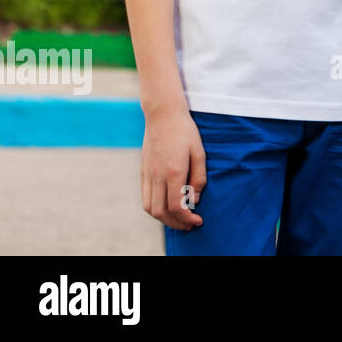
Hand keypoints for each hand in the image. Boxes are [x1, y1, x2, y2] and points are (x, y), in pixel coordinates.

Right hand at [141, 106, 205, 230]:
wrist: (163, 115)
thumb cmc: (185, 131)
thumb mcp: (199, 152)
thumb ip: (199, 177)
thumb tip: (195, 199)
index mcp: (174, 171)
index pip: (177, 206)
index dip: (187, 218)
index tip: (198, 221)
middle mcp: (157, 176)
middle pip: (161, 212)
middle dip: (175, 224)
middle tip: (189, 225)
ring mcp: (147, 174)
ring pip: (149, 208)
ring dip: (163, 219)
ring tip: (178, 220)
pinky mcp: (143, 172)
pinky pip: (145, 197)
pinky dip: (154, 208)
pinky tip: (166, 207)